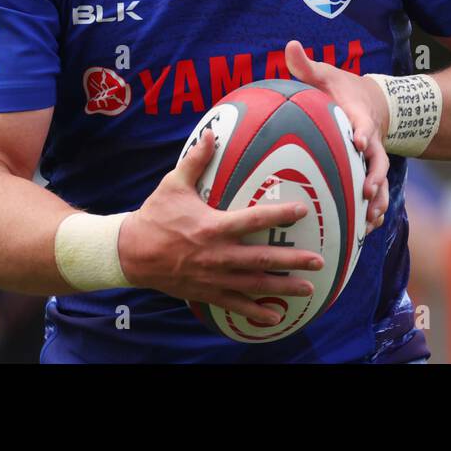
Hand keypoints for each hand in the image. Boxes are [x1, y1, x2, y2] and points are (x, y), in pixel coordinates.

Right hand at [117, 132, 324, 324]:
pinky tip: (275, 317)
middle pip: (262, 259)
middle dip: (292, 261)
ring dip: (282, 288)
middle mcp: (218, 255)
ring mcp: (213, 277)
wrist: (132, 253)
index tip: (302, 212)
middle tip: (318, 262)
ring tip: (307, 289)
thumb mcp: (173, 185)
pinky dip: (255, 312)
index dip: (278, 216)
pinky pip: (235, 304)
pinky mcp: (207, 292)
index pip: (253, 220)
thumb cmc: (155, 216)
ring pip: (254, 285)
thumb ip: (195, 161)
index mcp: (213, 227)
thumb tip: (210, 134)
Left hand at [284, 39, 389, 233]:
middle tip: (367, 193)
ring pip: (380, 183)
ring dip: (377, 202)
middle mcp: (370, 140)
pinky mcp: (370, 172)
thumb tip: (290, 45)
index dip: (362, 132)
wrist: (372, 102)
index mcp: (359, 116)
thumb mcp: (326, 74)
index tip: (357, 141)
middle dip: (375, 177)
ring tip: (370, 222)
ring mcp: (373, 158)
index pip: (363, 124)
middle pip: (378, 161)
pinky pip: (373, 194)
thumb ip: (308, 66)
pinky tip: (362, 233)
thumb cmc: (341, 89)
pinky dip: (370, 211)